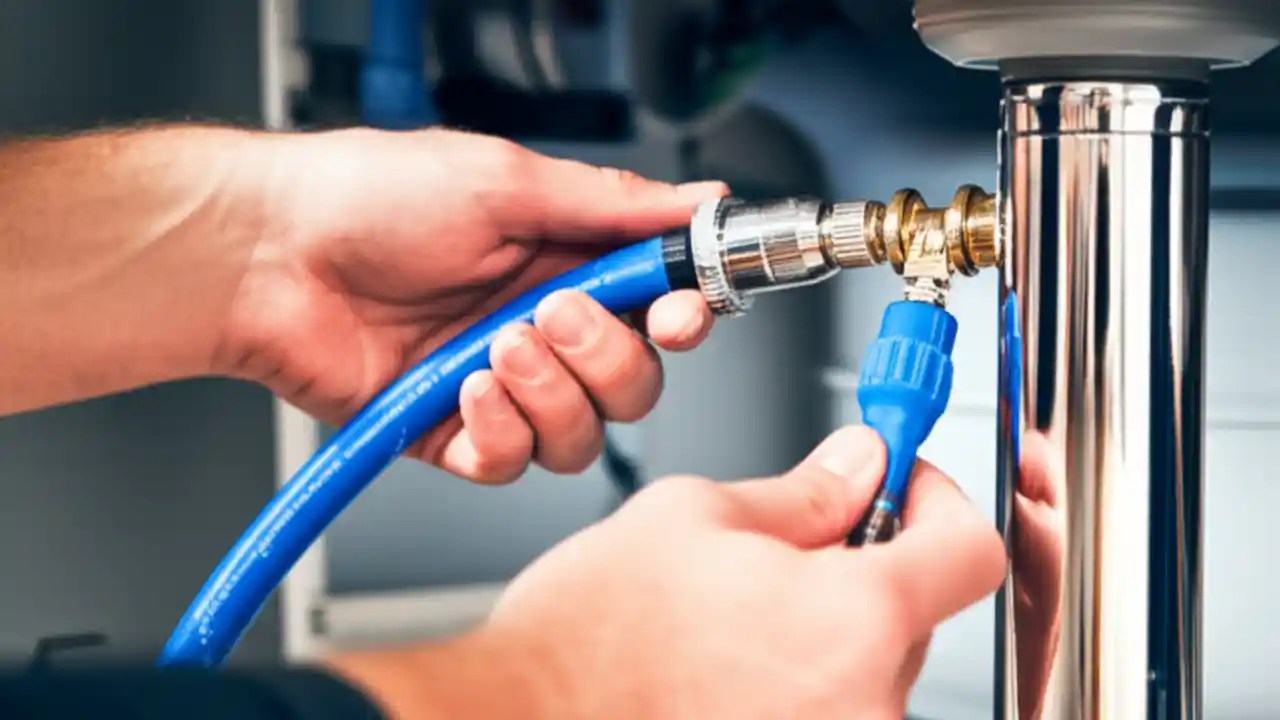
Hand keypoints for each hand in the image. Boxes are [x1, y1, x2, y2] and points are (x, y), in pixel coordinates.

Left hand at [220, 128, 726, 481]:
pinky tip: (462, 390)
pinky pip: (509, 462)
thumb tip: (697, 200)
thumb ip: (611, 203)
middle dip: (608, 359)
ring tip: (496, 348)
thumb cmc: (367, 197)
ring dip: (551, 395)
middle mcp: (540, 327)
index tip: (677, 315)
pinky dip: (498, 431)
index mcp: (564, 260)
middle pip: (633, 384)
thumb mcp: (506, 181)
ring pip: (581, 434)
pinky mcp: (450, 432)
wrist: (266, 253)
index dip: (681, 319)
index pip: (659, 306)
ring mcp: (498, 385)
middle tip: (555, 315)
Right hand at [329, 426, 1006, 719]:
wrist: (520, 717)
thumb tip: (858, 466)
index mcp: (853, 618)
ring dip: (825, 632)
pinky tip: (730, 667)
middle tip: (796, 543)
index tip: (906, 488)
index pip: (970, 551)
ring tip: (736, 619)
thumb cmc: (588, 637)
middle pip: (915, 614)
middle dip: (866, 567)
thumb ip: (804, 492)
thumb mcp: (695, 516)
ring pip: (868, 670)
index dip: (940, 503)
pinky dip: (798, 684)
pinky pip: (830, 712)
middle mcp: (865, 703)